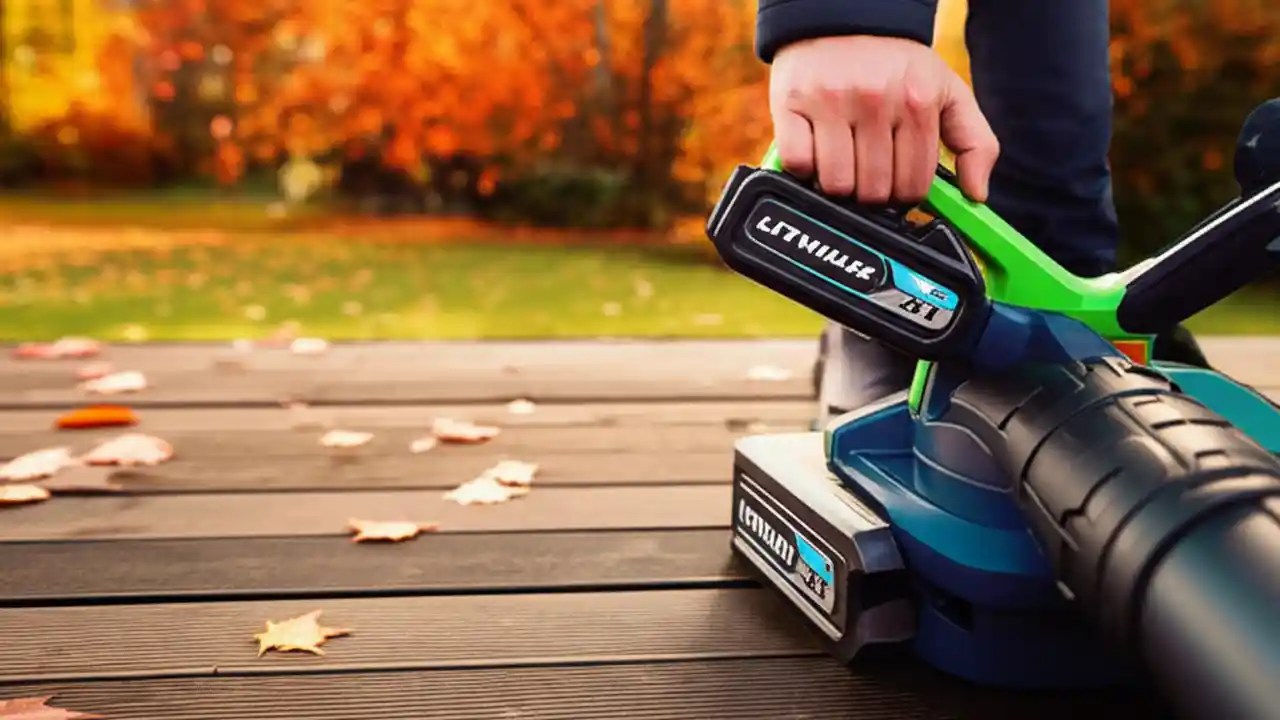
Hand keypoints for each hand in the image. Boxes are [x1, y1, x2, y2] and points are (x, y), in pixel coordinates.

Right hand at [769, 35, 998, 203]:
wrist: (843, 16)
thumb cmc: (896, 63)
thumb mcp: (947, 90)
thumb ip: (973, 141)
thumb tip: (977, 195)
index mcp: (918, 101)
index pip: (913, 186)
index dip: (904, 194)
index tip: (896, 183)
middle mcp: (875, 100)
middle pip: (873, 192)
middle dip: (871, 193)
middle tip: (868, 173)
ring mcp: (830, 102)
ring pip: (836, 185)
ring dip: (838, 185)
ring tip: (843, 163)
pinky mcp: (790, 102)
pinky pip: (798, 164)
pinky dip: (804, 168)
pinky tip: (815, 151)